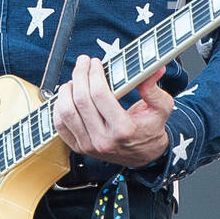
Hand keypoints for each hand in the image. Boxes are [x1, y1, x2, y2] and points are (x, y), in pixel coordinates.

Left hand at [52, 56, 171, 167]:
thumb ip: (154, 89)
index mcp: (124, 129)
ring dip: (66, 91)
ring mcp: (89, 145)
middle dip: (80, 75)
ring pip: (66, 112)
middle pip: (81, 100)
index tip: (95, 63)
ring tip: (74, 79)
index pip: (100, 95)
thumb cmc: (151, 129)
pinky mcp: (79, 147)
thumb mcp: (160, 108)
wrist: (144, 155)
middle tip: (83, 63)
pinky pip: (60, 125)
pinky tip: (67, 96)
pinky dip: (58, 107)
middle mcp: (104, 139)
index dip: (94, 74)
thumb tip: (154, 69)